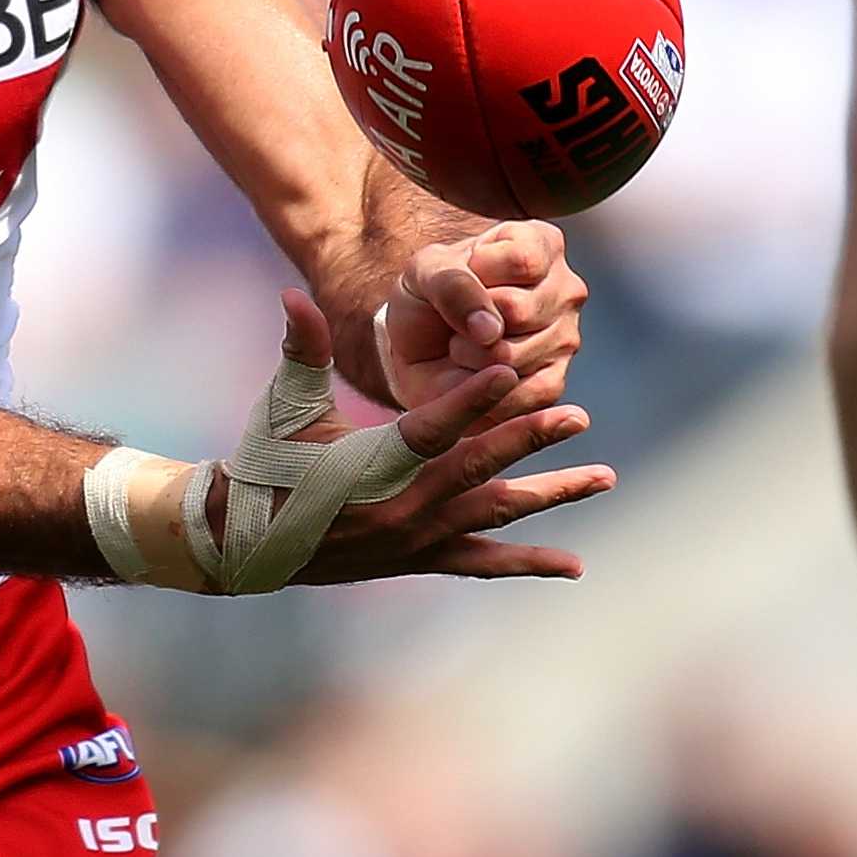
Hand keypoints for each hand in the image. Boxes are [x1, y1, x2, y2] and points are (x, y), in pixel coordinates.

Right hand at [241, 291, 615, 582]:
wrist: (251, 539)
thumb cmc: (269, 461)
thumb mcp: (285, 404)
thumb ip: (302, 347)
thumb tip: (292, 290)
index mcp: (372, 464)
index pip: (432, 427)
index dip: (471, 399)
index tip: (511, 371)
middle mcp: (403, 507)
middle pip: (479, 468)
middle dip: (530, 438)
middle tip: (578, 416)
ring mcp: (418, 539)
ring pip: (496, 513)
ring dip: (552, 493)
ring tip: (604, 476)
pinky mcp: (423, 558)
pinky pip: (485, 562)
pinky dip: (529, 563)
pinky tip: (574, 566)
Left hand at [383, 220, 588, 418]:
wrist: (418, 346)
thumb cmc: (428, 296)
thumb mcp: (425, 272)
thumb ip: (453, 286)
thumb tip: (490, 331)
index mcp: (542, 244)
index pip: (523, 261)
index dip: (479, 273)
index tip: (463, 276)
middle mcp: (565, 289)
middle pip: (521, 310)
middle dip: (472, 323)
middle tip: (458, 321)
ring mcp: (565, 337)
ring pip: (516, 355)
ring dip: (472, 358)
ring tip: (463, 347)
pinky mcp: (554, 381)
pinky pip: (525, 393)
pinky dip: (485, 391)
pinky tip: (473, 375)